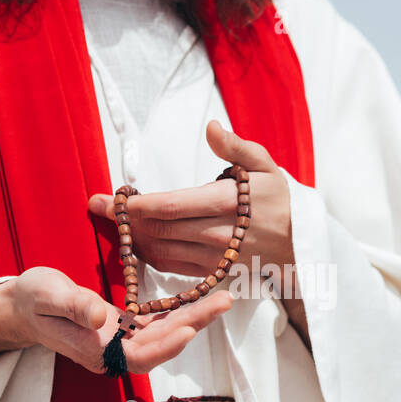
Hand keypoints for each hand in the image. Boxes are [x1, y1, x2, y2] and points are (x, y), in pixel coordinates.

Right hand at [0, 266, 231, 372]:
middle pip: (161, 345)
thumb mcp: (47, 295)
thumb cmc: (31, 300)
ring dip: (193, 318)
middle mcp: (114, 352)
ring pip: (164, 335)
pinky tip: (198, 301)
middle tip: (224, 301)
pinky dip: (179, 313)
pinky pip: (158, 325)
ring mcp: (121, 342)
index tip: (188, 330)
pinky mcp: (125, 329)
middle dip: (194, 324)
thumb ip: (73, 306)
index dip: (165, 346)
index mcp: (96, 351)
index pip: (138, 355)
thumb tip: (100, 316)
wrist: (21, 306)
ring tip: (221, 298)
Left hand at [85, 120, 294, 276]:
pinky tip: (136, 244)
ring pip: (162, 251)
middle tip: (99, 209)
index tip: (104, 198)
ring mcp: (215, 259)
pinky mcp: (213, 274)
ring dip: (133, 240)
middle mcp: (218, 234)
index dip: (133, 205)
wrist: (302, 245)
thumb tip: (211, 127)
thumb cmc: (279, 200)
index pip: (169, 206)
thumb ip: (236, 146)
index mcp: (226, 202)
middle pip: (159, 230)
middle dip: (124, 221)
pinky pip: (173, 268)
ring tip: (114, 225)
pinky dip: (150, 256)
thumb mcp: (265, 166)